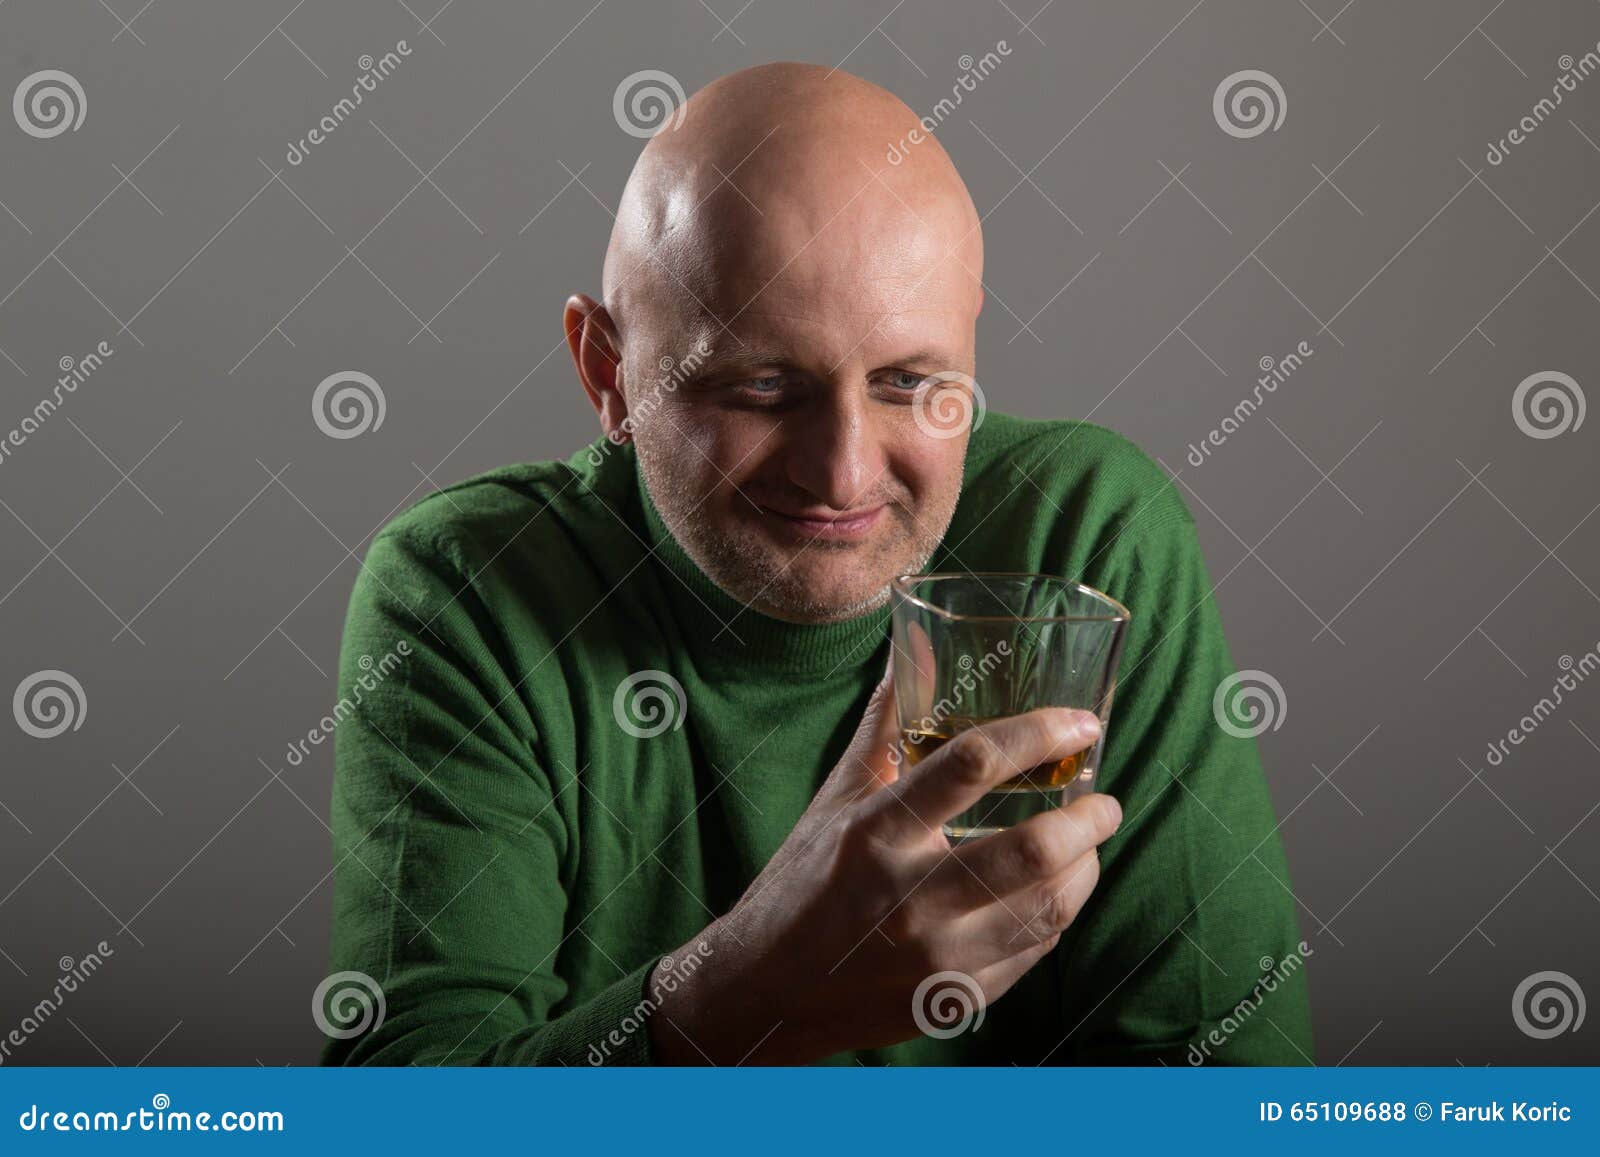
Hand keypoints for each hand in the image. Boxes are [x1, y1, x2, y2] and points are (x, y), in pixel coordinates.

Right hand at [647, 662, 1121, 1063]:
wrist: (767, 990)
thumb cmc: (805, 878)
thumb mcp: (838, 795)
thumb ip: (886, 723)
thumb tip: (916, 645)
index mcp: (876, 829)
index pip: (973, 763)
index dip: (1039, 734)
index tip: (1081, 725)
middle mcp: (908, 895)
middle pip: (1032, 851)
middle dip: (1089, 820)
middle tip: (1105, 802)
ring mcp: (935, 956)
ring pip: (1047, 910)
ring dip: (1085, 870)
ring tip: (1087, 846)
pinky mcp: (954, 999)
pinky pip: (1032, 954)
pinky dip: (1054, 917)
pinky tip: (1051, 895)